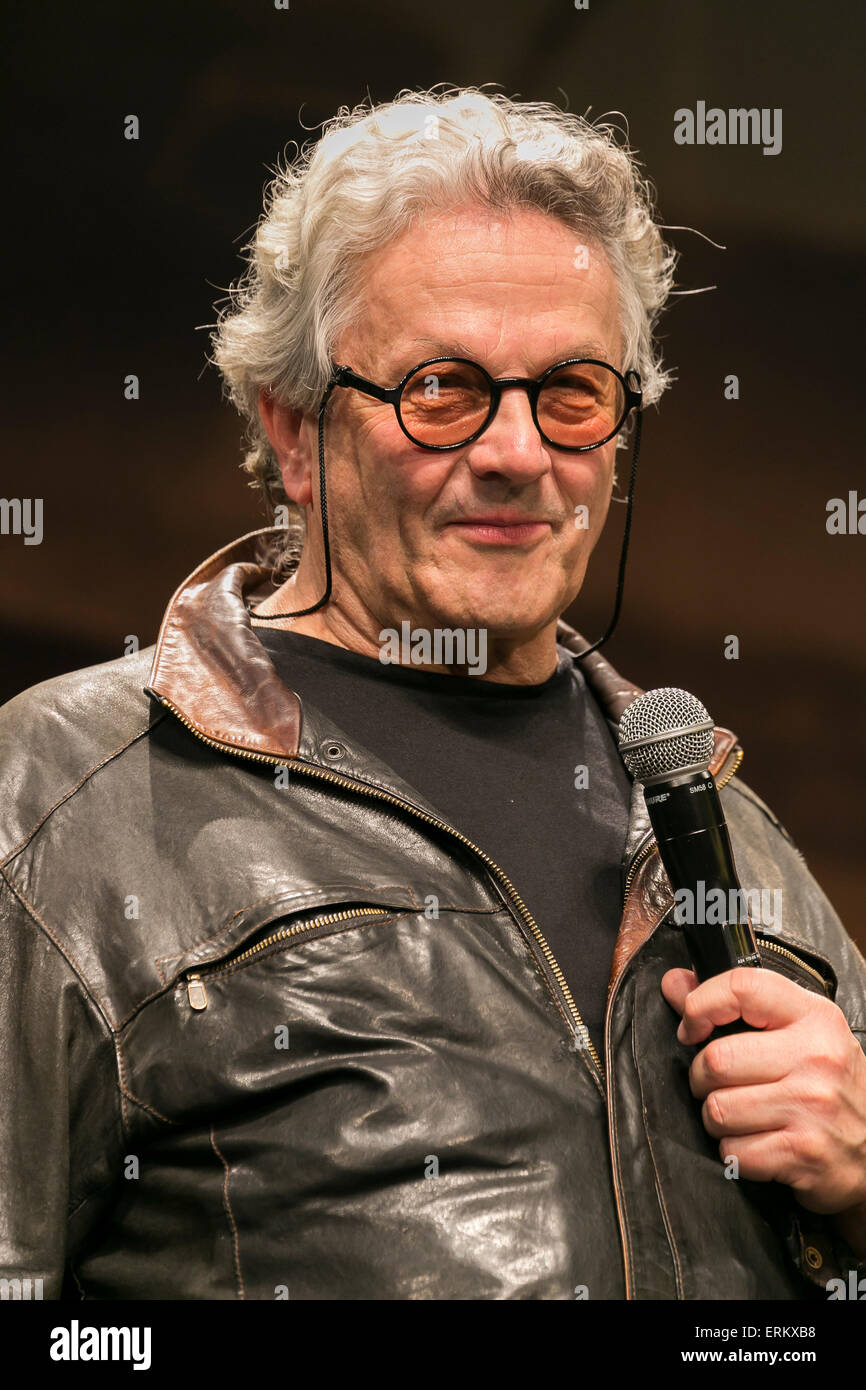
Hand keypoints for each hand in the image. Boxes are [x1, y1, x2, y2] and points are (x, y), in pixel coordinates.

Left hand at [660, 965, 865, 1218]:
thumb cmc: (829, 1085)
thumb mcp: (796, 1032)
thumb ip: (733, 1005)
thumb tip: (674, 983)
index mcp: (814, 1016)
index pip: (743, 987)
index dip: (701, 1004)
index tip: (692, 1026)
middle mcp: (817, 1057)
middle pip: (717, 1058)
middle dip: (703, 1078)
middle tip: (721, 1085)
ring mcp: (812, 1106)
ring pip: (717, 1109)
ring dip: (717, 1118)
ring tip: (742, 1116)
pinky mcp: (804, 1152)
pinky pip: (733, 1151)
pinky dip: (735, 1153)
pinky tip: (758, 1144)